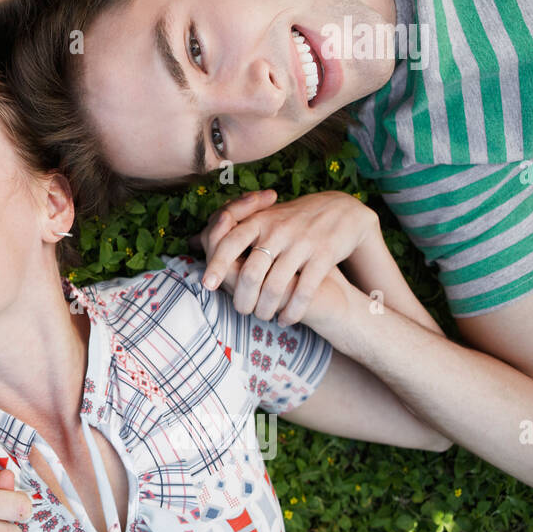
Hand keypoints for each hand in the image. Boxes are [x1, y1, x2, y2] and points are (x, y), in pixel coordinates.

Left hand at [196, 189, 378, 324]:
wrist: (341, 211)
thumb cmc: (292, 219)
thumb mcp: (260, 217)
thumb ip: (228, 231)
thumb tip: (191, 241)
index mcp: (260, 220)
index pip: (230, 242)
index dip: (217, 265)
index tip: (207, 286)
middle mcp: (279, 230)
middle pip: (251, 272)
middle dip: (243, 298)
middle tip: (241, 311)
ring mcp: (302, 242)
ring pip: (276, 286)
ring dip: (266, 309)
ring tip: (263, 317)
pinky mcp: (324, 255)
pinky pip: (304, 291)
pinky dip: (292, 310)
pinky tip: (287, 320)